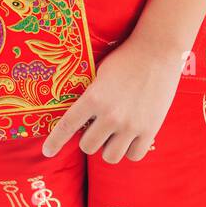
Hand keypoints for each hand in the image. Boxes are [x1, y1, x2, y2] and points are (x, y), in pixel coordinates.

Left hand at [41, 35, 184, 164]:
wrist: (157, 50)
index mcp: (93, 98)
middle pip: (87, 146)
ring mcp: (130, 125)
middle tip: (96, 128)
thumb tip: (79, 116)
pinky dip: (130, 149)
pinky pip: (134, 155)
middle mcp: (110, 115)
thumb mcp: (99, 73)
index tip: (47, 151)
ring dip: (109, 147)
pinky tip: (130, 138)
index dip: (55, 142)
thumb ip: (89, 96)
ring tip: (114, 134)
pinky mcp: (150, 129)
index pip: (67, 126)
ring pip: (110, 156)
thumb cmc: (126, 58)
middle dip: (89, 138)